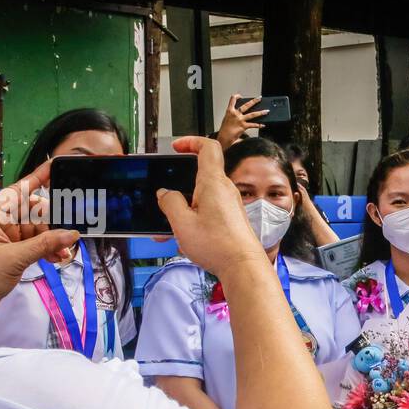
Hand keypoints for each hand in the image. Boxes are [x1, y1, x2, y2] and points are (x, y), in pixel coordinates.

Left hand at [0, 158, 78, 332]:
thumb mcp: (15, 259)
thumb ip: (45, 244)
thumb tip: (72, 234)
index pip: (18, 190)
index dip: (37, 178)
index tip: (56, 167)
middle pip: (32, 212)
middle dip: (52, 222)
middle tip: (71, 232)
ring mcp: (2, 237)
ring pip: (35, 229)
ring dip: (51, 239)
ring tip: (65, 252)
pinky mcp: (7, 251)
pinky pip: (32, 243)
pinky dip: (45, 249)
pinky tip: (57, 257)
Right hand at [156, 136, 265, 279]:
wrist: (244, 267)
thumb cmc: (219, 246)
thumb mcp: (182, 223)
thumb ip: (169, 203)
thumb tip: (165, 194)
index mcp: (213, 182)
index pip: (207, 147)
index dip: (191, 142)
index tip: (177, 147)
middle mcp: (224, 190)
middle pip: (199, 176)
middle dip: (178, 186)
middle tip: (164, 198)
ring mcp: (229, 205)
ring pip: (200, 198)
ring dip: (182, 209)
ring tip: (167, 228)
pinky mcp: (230, 219)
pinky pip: (207, 212)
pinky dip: (192, 220)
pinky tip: (181, 239)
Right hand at [216, 94, 266, 148]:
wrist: (223, 137)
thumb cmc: (224, 129)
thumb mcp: (226, 118)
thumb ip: (234, 114)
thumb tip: (242, 113)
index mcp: (229, 111)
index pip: (232, 100)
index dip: (237, 96)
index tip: (240, 96)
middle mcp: (235, 114)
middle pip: (246, 105)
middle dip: (254, 101)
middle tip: (259, 98)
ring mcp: (240, 120)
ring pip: (252, 114)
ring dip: (260, 112)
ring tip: (266, 111)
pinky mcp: (243, 126)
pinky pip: (253, 125)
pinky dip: (259, 125)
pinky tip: (263, 125)